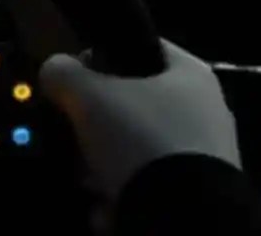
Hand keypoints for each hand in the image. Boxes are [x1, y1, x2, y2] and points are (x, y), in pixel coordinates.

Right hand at [39, 39, 240, 199]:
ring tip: (89, 177)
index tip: (76, 77)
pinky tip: (110, 203)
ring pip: (139, 147)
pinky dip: (127, 191)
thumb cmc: (141, 138)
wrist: (186, 215)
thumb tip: (54, 69)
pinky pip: (152, 181)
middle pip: (135, 104)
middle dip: (99, 122)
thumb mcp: (89, 97)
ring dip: (107, 162)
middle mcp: (207, 109)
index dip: (102, 54)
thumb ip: (64, 74)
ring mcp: (206, 153)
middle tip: (76, 135)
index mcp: (191, 73)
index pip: (141, 46)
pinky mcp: (202, 192)